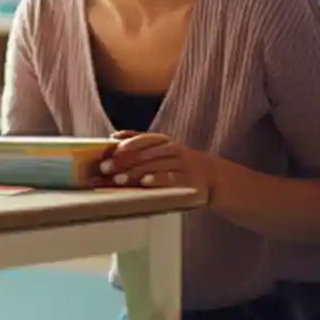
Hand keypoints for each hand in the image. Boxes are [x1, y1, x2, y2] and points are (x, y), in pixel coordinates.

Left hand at [97, 131, 214, 198]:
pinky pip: (172, 179)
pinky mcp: (189, 181)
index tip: (110, 152)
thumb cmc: (179, 163)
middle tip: (105, 169)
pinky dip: (158, 179)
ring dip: (135, 172)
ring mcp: (182, 165)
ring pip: (156, 167)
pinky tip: (145, 182)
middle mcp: (173, 151)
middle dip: (124, 162)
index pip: (144, 139)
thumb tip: (113, 137)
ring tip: (118, 179)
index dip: (127, 145)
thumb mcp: (162, 148)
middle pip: (146, 154)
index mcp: (165, 141)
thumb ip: (139, 141)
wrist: (213, 177)